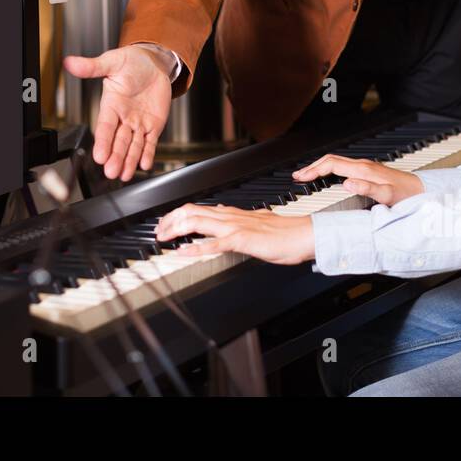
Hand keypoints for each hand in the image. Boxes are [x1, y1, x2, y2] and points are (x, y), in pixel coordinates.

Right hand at [63, 45, 172, 180]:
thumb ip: (92, 66)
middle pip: (118, 141)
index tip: (99, 156)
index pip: (105, 126)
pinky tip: (144, 164)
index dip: (103, 141)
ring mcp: (138, 123)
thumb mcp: (112, 61)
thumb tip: (70, 62)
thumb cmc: (131, 62)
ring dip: (129, 160)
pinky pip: (150, 142)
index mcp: (111, 105)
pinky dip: (148, 153)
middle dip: (115, 157)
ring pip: (133, 145)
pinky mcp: (153, 125)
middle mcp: (123, 118)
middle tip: (111, 171)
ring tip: (124, 174)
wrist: (153, 64)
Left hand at [155, 205, 314, 264]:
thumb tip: (227, 216)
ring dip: (175, 229)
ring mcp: (234, 227)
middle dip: (169, 220)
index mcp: (233, 214)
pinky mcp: (241, 240)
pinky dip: (194, 248)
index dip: (178, 214)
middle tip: (158, 231)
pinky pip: (213, 244)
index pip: (198, 208)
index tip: (166, 223)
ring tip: (163, 237)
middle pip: (191, 211)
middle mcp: (230, 216)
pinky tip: (182, 252)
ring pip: (197, 222)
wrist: (303, 235)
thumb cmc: (285, 233)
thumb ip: (239, 220)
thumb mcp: (257, 222)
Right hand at [292, 154, 423, 206]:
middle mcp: (363, 165)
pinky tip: (329, 178)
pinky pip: (343, 167)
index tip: (300, 177)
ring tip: (308, 176)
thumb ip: (367, 189)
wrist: (421, 191)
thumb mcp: (387, 195)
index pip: (331, 164)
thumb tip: (346, 183)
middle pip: (331, 160)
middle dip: (312, 167)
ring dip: (320, 167)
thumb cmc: (406, 195)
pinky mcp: (369, 171)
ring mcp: (366, 167)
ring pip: (336, 163)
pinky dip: (330, 171)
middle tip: (297, 176)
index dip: (314, 170)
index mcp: (363, 170)